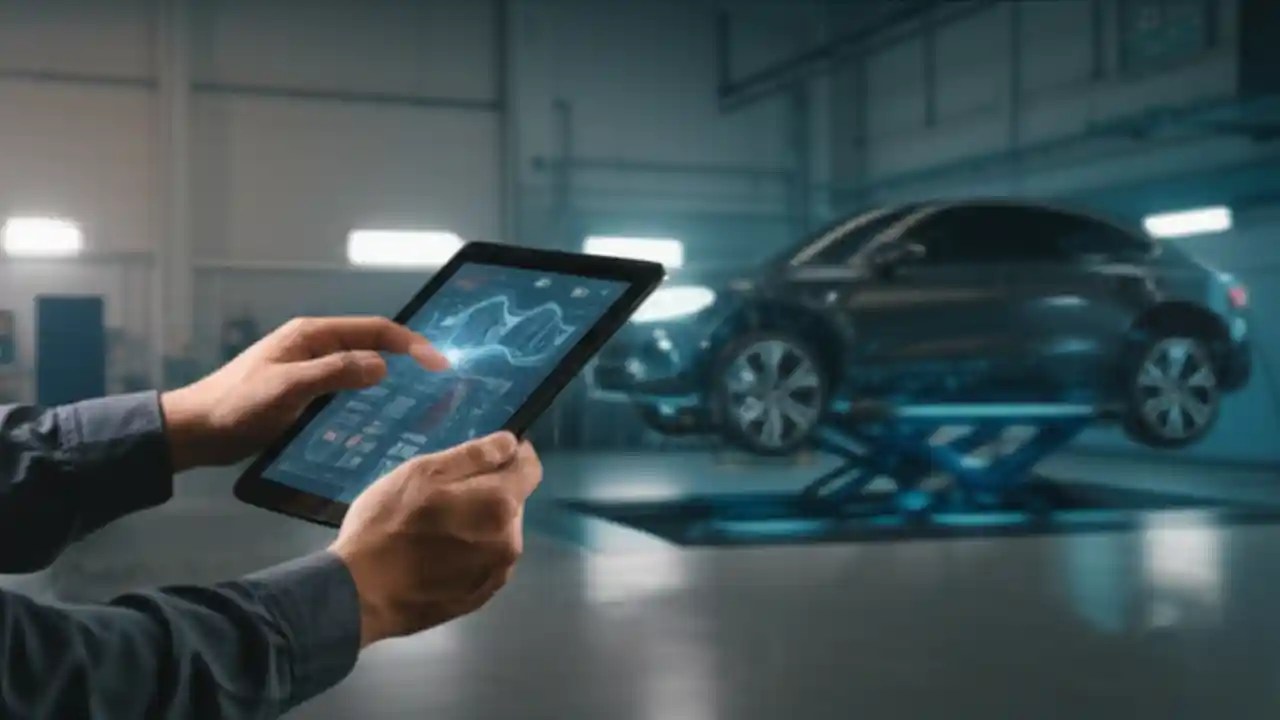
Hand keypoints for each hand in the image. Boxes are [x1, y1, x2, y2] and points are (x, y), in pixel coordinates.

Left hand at [161, 316, 447, 470]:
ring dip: (390, 380)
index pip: (374, 330)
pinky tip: (380, 419)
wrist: (194, 431)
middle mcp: (314, 345)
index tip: (439, 365)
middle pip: (372, 345)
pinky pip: (346, 388)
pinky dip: (368, 398)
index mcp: (311, 335)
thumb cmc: (237, 406)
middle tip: (438, 387)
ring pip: (361, 368)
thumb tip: (382, 366)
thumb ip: (333, 373)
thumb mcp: (287, 388)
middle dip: (407, 360)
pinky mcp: (304, 392)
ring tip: (418, 403)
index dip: (410, 343)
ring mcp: (309, 369)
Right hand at [329, 432, 541, 646]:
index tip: (493, 453)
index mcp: (501, 505)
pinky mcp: (481, 596)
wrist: (359, 593)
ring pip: (499, 533)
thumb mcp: (423, 473)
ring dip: (480, 523)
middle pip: (513, 502)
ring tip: (437, 528)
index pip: (530, 469)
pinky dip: (471, 552)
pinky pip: (487, 561)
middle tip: (445, 495)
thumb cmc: (387, 524)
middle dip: (490, 491)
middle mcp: (510, 541)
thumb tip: (511, 442)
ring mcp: (497, 573)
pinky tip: (438, 555)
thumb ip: (475, 455)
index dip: (514, 455)